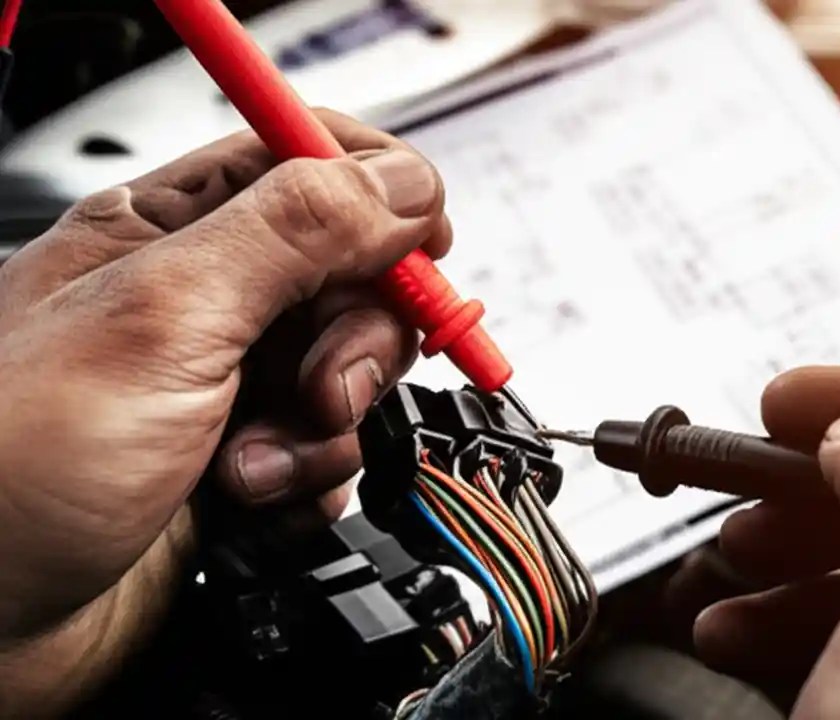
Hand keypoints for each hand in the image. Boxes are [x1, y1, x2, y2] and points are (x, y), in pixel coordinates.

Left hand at [0, 111, 448, 717]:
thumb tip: (399, 183)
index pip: (312, 163)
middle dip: (358, 339)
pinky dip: (313, 482)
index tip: (420, 252)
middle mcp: (208, 301)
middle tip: (315, 386)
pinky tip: (252, 499)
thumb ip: (293, 234)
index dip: (382, 197)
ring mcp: (229, 386)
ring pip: (354, 374)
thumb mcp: (164, 318)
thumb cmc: (8, 467)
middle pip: (357, 277)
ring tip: (252, 462)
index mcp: (172, 231)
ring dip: (326, 427)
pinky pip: (336, 453)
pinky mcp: (247, 463)